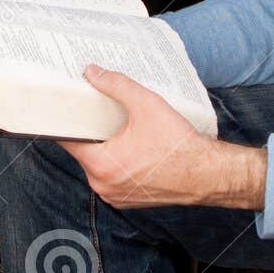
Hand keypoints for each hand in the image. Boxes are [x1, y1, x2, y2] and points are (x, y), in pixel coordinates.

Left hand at [60, 66, 265, 210]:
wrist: (208, 175)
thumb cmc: (179, 146)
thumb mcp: (147, 105)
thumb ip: (116, 85)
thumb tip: (92, 72)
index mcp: (101, 165)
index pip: (67, 140)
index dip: (65, 121)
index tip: (65, 108)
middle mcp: (103, 185)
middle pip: (83, 152)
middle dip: (90, 132)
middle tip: (96, 112)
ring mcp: (116, 196)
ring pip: (99, 166)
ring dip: (104, 148)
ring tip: (116, 128)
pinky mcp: (129, 200)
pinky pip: (114, 177)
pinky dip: (118, 163)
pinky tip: (130, 147)